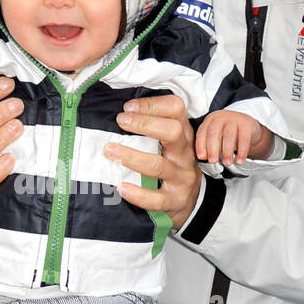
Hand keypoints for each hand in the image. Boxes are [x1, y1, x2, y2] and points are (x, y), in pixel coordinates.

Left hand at [103, 94, 200, 230]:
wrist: (193, 199)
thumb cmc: (173, 163)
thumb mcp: (171, 142)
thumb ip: (153, 126)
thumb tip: (119, 113)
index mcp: (184, 134)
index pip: (176, 109)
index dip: (152, 104)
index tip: (128, 107)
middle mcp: (185, 153)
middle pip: (172, 132)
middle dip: (144, 124)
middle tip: (120, 121)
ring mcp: (182, 177)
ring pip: (158, 165)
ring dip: (131, 156)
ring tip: (110, 150)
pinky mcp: (176, 199)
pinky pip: (157, 199)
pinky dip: (138, 194)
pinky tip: (122, 187)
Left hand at [195, 109, 273, 165]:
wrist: (248, 127)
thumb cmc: (229, 134)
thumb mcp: (217, 138)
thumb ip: (209, 146)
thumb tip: (204, 157)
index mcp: (210, 121)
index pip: (202, 133)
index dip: (200, 146)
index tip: (201, 157)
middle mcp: (221, 118)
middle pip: (213, 133)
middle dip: (212, 148)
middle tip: (213, 161)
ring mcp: (234, 119)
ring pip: (228, 135)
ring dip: (227, 152)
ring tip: (227, 163)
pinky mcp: (247, 124)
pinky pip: (244, 139)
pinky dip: (242, 152)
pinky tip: (240, 160)